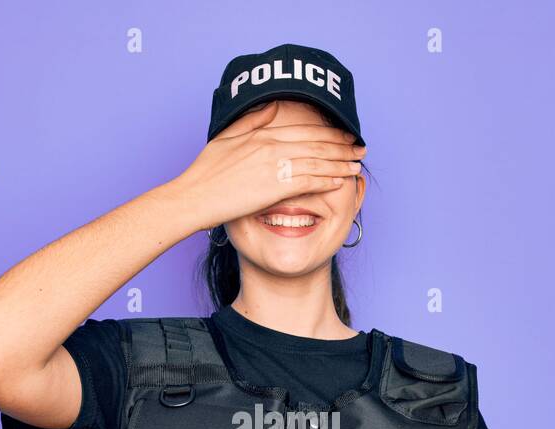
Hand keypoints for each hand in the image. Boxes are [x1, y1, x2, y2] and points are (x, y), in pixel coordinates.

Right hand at [164, 100, 366, 233]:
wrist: (194, 196)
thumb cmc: (205, 172)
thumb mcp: (226, 137)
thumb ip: (252, 121)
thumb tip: (272, 106)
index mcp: (262, 133)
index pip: (305, 129)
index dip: (329, 132)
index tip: (344, 135)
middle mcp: (272, 146)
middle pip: (317, 143)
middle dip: (342, 146)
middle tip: (360, 148)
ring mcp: (274, 166)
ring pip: (317, 161)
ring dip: (340, 163)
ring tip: (356, 165)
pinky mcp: (275, 187)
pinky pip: (309, 181)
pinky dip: (327, 179)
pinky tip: (340, 180)